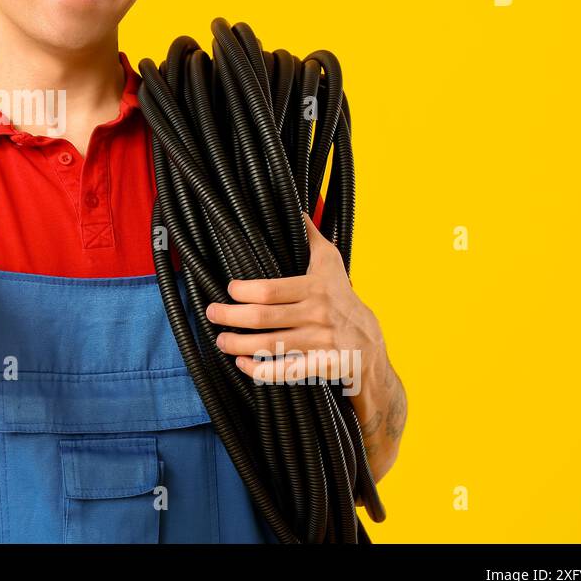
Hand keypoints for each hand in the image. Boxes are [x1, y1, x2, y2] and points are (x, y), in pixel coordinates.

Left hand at [205, 212, 382, 385]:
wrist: (370, 346)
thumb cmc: (343, 299)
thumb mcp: (332, 265)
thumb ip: (311, 238)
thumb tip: (296, 209)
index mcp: (315, 288)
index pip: (271, 290)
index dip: (244, 291)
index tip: (228, 290)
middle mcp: (317, 314)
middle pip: (263, 318)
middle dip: (230, 317)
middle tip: (211, 314)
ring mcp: (320, 342)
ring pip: (269, 345)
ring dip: (238, 344)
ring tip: (221, 341)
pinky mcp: (321, 366)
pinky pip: (285, 371)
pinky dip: (260, 370)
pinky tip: (242, 364)